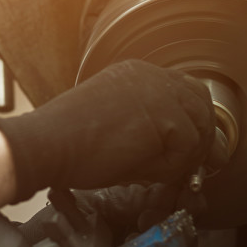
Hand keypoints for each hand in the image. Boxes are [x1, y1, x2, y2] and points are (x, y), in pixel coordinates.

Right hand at [0, 59, 214, 200]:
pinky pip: (187, 151)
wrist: (46, 144)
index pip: (183, 91)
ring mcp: (160, 92)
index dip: (189, 122)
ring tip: (148, 173)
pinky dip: (168, 169)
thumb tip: (179, 151)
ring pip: (197, 130)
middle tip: (186, 169)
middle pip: (200, 103)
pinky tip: (139, 172)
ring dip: (179, 159)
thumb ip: (145, 126)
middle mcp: (150, 75)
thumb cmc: (66, 142)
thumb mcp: (111, 122)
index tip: (185, 151)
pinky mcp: (165, 117)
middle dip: (199, 139)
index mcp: (135, 73)